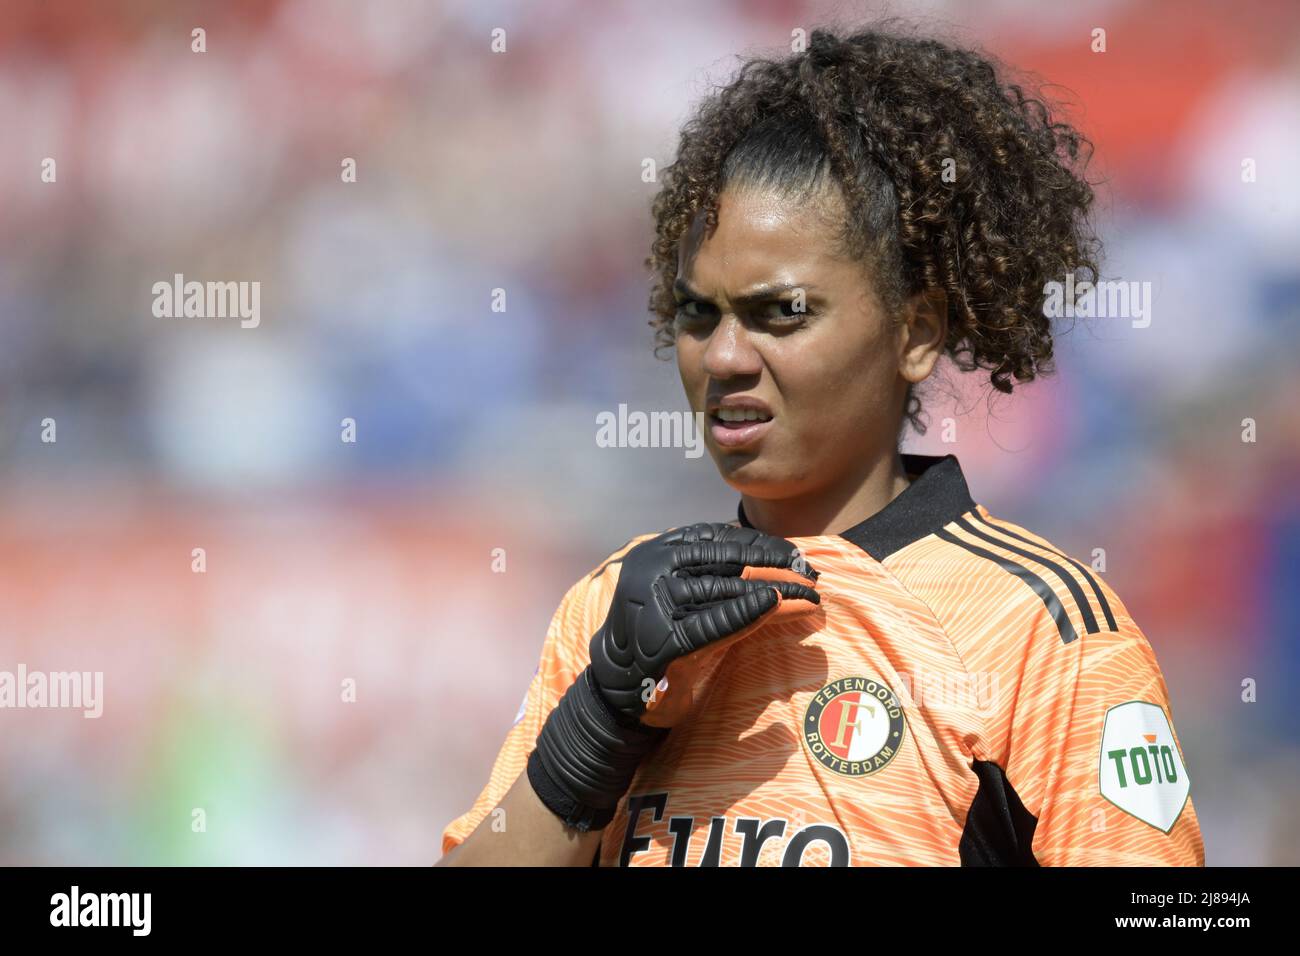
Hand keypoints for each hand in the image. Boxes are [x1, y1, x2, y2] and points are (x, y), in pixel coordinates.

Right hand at [589, 522, 819, 722]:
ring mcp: (655, 602)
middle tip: (811, 574)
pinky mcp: (663, 639)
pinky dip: (747, 612)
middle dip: (775, 565)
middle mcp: (653, 569)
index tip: (795, 553)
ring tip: (810, 596)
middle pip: (726, 559)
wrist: (617, 685)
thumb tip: (780, 559)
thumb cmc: (661, 633)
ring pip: (726, 588)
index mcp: (657, 550)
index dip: (760, 543)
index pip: (717, 537)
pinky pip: (714, 622)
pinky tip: (775, 605)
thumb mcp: (683, 592)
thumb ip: (717, 572)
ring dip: (776, 590)